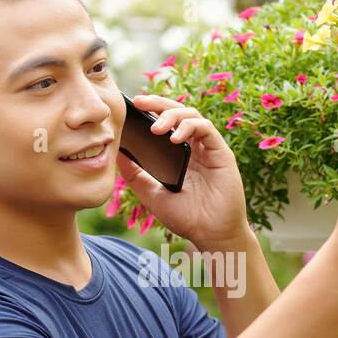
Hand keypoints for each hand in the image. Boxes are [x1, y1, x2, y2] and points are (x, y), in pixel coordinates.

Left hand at [116, 94, 250, 247]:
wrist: (210, 236)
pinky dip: (190, 127)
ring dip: (173, 115)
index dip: (150, 111)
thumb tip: (116, 153)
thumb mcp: (152, 194)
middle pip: (178, 112)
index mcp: (180, 154)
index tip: (131, 107)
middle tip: (139, 102)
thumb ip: (135, 175)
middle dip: (158, 103)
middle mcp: (195, 147)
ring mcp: (209, 149)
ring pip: (192, 115)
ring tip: (156, 128)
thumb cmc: (186, 218)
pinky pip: (206, 129)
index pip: (165, 123)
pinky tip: (176, 138)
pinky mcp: (222, 153)